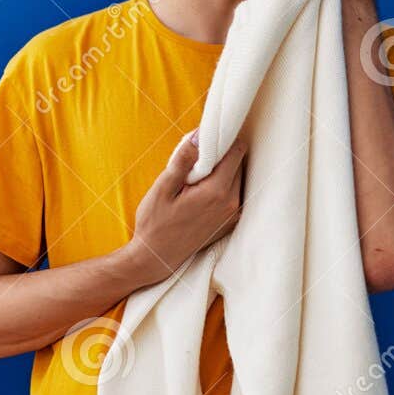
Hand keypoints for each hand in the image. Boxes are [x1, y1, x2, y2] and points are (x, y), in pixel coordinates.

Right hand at [123, 133, 246, 283]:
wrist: (156, 258)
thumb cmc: (155, 224)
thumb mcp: (163, 188)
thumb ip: (183, 160)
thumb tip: (199, 136)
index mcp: (217, 192)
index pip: (236, 152)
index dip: (224, 140)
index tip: (208, 139)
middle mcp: (231, 203)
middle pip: (238, 164)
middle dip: (221, 156)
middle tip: (196, 161)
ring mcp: (232, 215)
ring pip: (237, 178)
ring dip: (221, 172)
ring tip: (195, 180)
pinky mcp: (229, 222)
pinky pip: (233, 194)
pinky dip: (222, 187)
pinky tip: (200, 193)